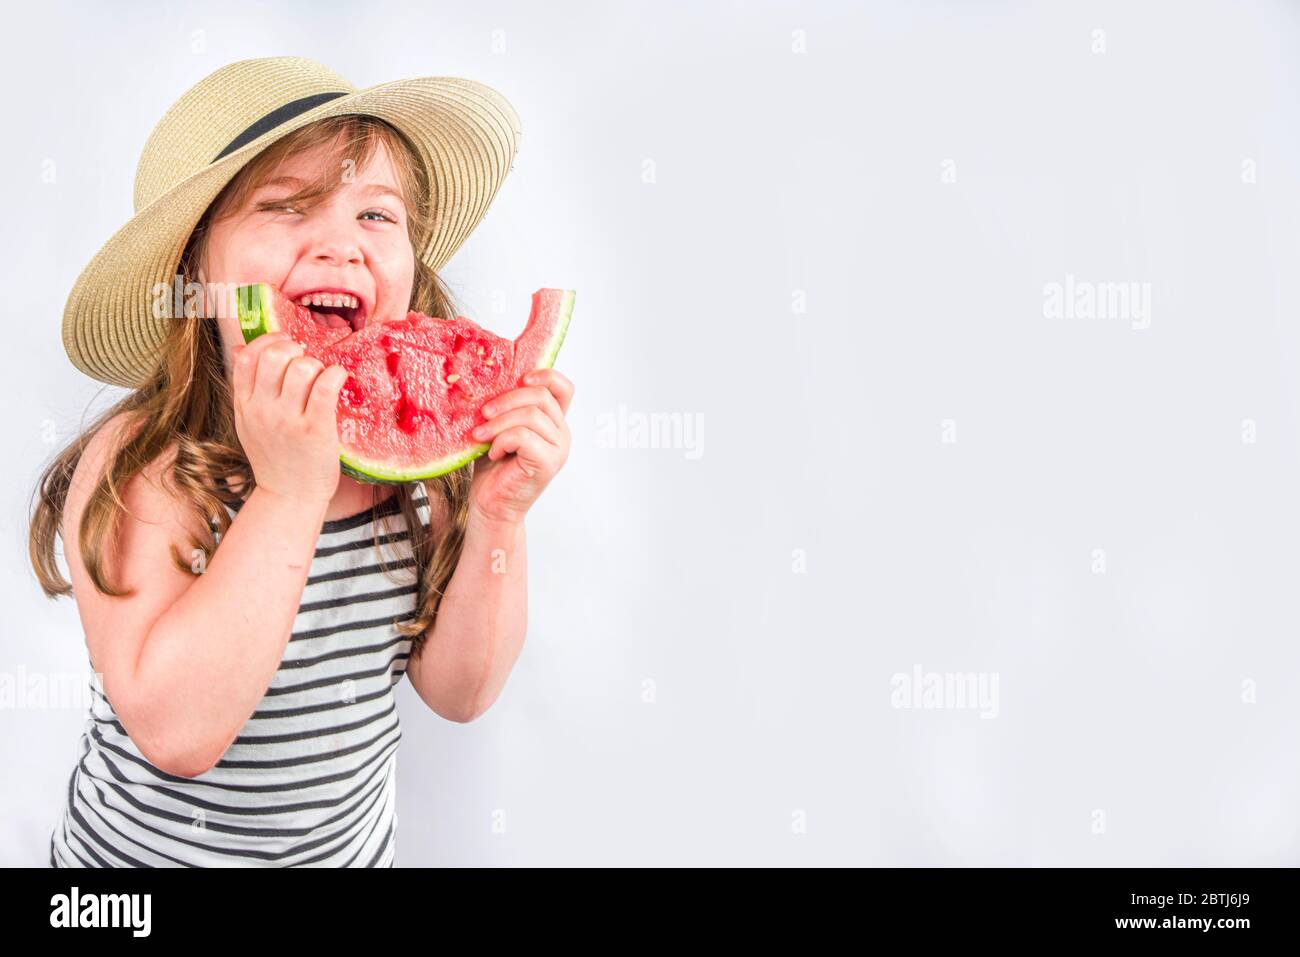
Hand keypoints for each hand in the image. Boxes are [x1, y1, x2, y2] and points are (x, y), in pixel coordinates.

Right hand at [230, 332, 349, 505]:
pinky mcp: (316, 430)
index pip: (247, 357)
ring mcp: (288, 421)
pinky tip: (338, 379)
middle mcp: (263, 410)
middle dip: (296, 350)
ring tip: (322, 377)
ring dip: (318, 364)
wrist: (290, 497)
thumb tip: (239, 348)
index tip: (285, 343)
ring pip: (303, 367)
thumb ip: (245, 387)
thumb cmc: (276, 457)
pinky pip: (326, 386)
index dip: (268, 341)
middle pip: (275, 356)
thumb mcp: (248, 422)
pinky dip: (336, 374)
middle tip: (307, 361)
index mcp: (244, 405)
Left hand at [468, 369, 573, 526]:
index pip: (563, 388)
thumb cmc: (492, 468)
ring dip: (498, 423)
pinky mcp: (548, 463)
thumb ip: (505, 407)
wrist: (490, 506)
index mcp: (553, 422)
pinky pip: (524, 436)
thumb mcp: (498, 428)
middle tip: (483, 413)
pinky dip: (502, 440)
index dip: (545, 375)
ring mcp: (558, 449)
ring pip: (531, 415)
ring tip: (480, 435)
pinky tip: (493, 453)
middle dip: (506, 400)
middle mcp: (561, 434)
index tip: (520, 379)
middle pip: (541, 396)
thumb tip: (491, 378)